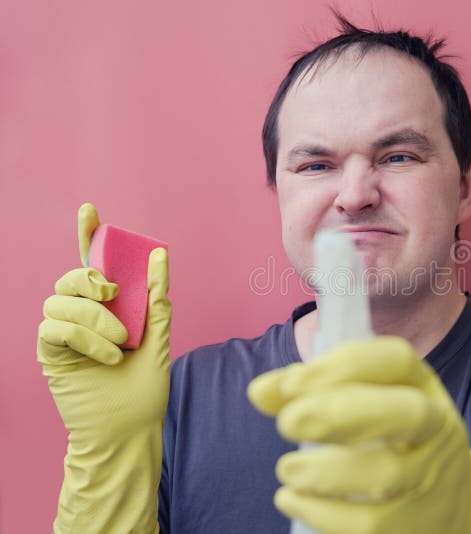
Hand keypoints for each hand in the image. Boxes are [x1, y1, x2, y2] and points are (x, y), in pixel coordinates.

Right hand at [37, 203, 169, 533]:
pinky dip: (85, 338)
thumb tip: (159, 254)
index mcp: (110, 309)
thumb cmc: (144, 389)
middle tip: (116, 295)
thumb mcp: (159, 338)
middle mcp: (83, 317)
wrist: (130, 430)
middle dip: (92, 279)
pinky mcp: (51, 355)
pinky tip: (108, 356)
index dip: (88, 236)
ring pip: (61, 301)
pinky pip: (55, 328)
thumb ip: (157, 299)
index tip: (90, 210)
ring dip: (95, 318)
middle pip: (72, 277)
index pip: (94, 265)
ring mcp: (64, 335)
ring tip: (120, 343)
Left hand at [248, 336, 470, 533]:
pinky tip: (291, 498)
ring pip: (386, 476)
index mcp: (423, 387)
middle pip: (407, 414)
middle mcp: (436, 429)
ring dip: (326, 472)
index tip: (290, 384)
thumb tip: (260, 390)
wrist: (461, 506)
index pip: (397, 360)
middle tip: (288, 424)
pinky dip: (323, 512)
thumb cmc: (399, 444)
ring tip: (285, 470)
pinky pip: (371, 523)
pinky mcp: (415, 525)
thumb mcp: (371, 405)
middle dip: (342, 414)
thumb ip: (314, 392)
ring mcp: (430, 480)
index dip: (343, 365)